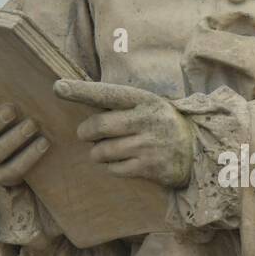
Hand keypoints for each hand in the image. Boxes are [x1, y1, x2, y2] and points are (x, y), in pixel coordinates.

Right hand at [0, 90, 49, 186]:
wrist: (19, 149)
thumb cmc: (9, 116)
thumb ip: (0, 91)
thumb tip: (17, 66)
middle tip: (11, 110)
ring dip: (14, 139)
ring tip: (32, 125)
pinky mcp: (1, 176)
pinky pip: (13, 170)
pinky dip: (29, 157)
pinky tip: (44, 143)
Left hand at [54, 80, 193, 188]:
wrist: (197, 150)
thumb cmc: (162, 124)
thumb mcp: (148, 105)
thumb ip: (120, 104)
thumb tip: (80, 100)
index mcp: (144, 100)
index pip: (106, 94)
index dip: (80, 91)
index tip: (57, 87)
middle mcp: (146, 120)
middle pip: (98, 126)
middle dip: (86, 132)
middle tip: (86, 134)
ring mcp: (148, 145)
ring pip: (103, 151)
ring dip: (97, 152)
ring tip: (105, 149)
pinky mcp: (149, 167)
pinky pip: (114, 168)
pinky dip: (110, 166)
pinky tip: (118, 162)